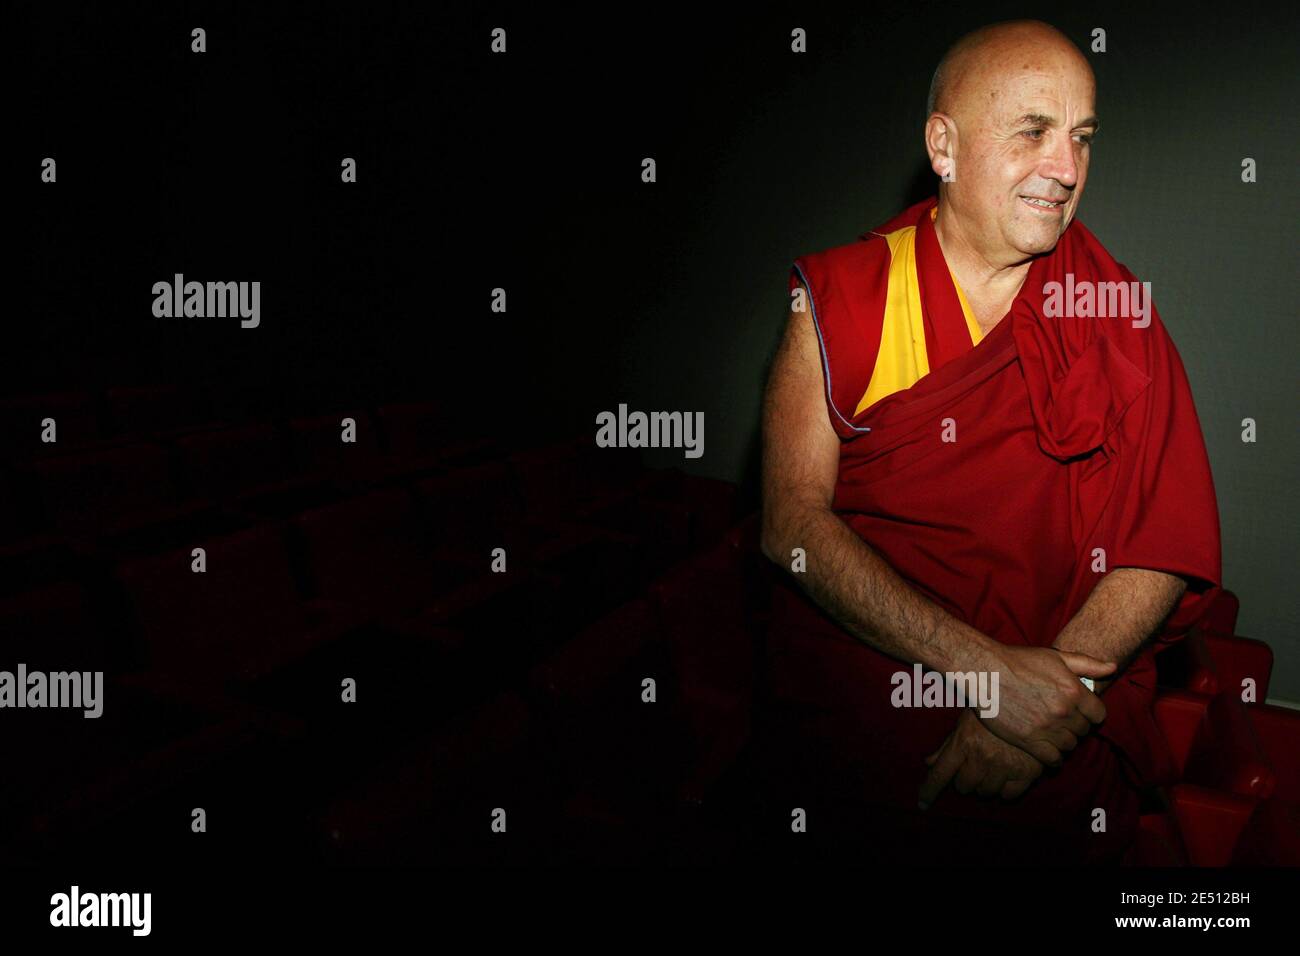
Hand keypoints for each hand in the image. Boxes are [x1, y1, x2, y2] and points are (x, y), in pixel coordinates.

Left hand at [918, 709, 1044, 807]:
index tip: (922, 804)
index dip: (929, 791)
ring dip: (985, 784)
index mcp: (964, 742)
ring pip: (985, 792)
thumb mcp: (967, 721)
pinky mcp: (1027, 773)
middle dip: (965, 779)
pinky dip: (1005, 789)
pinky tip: (1007, 774)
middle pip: (963, 787)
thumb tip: (928, 762)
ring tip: (992, 766)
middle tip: (974, 764)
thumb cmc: (995, 709)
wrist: (1033, 703)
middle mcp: (983, 757)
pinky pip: (1008, 795)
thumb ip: (948, 744)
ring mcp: (1005, 766)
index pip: (940, 774)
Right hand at [978, 645, 1112, 766]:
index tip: (1081, 711)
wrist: (985, 671)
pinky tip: (1047, 749)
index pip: (1099, 715)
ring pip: (1070, 745)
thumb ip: (1088, 663)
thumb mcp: (1056, 656)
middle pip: (1084, 731)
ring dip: (1064, 741)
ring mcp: (1046, 728)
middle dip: (1076, 726)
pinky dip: (1054, 758)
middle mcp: (1064, 711)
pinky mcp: (1029, 741)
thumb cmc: (1019, 661)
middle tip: (1062, 720)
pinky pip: (1053, 759)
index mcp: (1074, 690)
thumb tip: (1113, 667)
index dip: (1091, 713)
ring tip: (1053, 733)